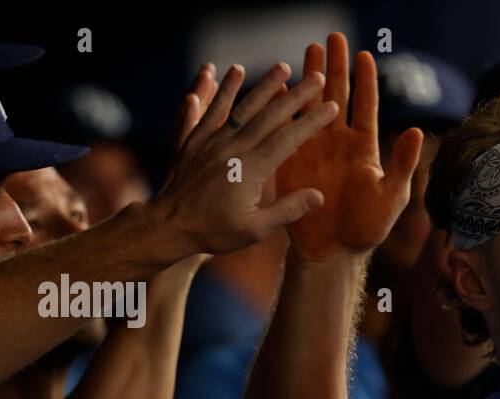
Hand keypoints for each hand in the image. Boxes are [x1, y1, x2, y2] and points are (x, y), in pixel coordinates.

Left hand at [147, 61, 340, 258]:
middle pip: (269, 115)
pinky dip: (223, 88)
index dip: (311, 122)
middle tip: (315, 77)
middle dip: (295, 94)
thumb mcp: (256, 230)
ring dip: (264, 84)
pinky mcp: (196, 139)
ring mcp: (212, 140)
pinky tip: (233, 71)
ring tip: (282, 66)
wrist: (169, 226)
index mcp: (251, 170)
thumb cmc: (215, 231)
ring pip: (242, 105)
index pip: (288, 139)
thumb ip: (287, 211)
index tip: (330, 106)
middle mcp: (233, 148)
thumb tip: (318, 195)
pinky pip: (212, 107)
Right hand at [277, 34, 423, 259]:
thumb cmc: (367, 228)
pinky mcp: (290, 159)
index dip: (366, 81)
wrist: (332, 251)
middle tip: (332, 36)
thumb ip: (403, 164)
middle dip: (335, 65)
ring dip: (309, 77)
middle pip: (337, 95)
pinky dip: (281, 107)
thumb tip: (420, 131)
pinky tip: (277, 85)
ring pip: (310, 104)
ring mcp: (312, 147)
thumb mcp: (391, 196)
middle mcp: (338, 141)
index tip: (365, 55)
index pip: (366, 105)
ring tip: (307, 49)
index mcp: (364, 147)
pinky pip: (285, 128)